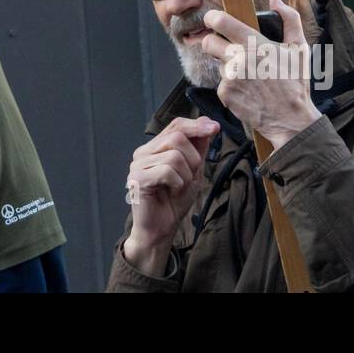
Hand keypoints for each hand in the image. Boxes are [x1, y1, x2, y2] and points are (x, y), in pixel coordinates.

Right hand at [122, 116, 219, 275]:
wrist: (161, 230)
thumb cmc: (174, 201)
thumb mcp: (193, 171)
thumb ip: (198, 148)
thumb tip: (207, 122)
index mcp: (155, 147)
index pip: (176, 125)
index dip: (196, 125)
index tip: (215, 128)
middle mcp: (144, 152)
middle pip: (176, 136)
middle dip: (193, 158)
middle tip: (191, 176)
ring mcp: (138, 164)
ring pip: (174, 155)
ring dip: (186, 174)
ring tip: (179, 187)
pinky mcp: (138, 178)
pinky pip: (167, 171)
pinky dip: (177, 183)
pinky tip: (172, 192)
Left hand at [199, 0, 320, 150]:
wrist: (291, 120)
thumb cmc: (296, 83)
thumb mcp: (299, 48)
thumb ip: (289, 19)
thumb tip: (274, 0)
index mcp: (254, 44)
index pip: (220, 22)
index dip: (212, 18)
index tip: (213, 19)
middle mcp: (239, 59)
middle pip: (207, 42)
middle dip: (214, 43)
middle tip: (227, 48)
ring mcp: (230, 78)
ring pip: (218, 64)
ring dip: (228, 67)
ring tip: (249, 76)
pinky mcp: (225, 94)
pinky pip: (221, 83)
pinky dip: (231, 85)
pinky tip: (247, 90)